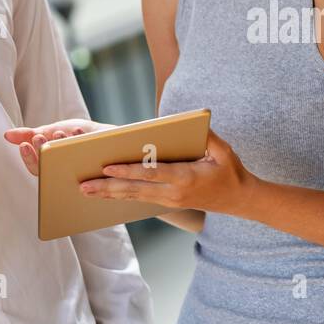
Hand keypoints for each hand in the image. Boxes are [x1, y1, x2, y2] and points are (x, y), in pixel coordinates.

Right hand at [4, 118, 115, 176]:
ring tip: (58, 133)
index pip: (36, 168)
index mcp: (52, 167)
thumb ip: (29, 134)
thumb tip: (6, 135)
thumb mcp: (51, 131)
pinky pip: (90, 164)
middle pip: (50, 170)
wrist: (108, 134)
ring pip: (68, 168)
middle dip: (43, 152)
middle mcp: (66, 175)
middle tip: (40, 137)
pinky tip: (77, 133)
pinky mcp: (100, 174)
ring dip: (60, 148)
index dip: (29, 158)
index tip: (25, 144)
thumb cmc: (77, 137)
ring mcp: (82, 176)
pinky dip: (81, 145)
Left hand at [79, 127, 251, 214]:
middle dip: (108, 187)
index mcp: (186, 178)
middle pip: (135, 189)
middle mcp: (173, 193)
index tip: (107, 167)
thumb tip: (194, 120)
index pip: (151, 173)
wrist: (240, 200)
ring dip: (108, 194)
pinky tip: (105, 194)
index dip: (128, 170)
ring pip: (133, 197)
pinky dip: (120, 196)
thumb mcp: (224, 151)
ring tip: (86, 192)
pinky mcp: (167, 203)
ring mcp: (169, 201)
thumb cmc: (231, 171)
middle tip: (84, 186)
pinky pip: (139, 199)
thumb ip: (208, 136)